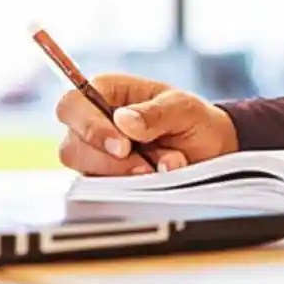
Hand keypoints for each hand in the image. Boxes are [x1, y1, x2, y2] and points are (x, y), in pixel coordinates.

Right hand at [55, 74, 238, 176]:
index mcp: (106, 92)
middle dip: (109, 162)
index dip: (88, 126)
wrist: (212, 151)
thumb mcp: (184, 108)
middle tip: (145, 166)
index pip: (72, 105)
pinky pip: (101, 191)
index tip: (122, 146)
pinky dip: (129, 190)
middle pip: (72, 146)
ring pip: (84, 172)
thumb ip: (155, 112)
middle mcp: (95, 122)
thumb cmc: (193, 120)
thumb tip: (123, 121)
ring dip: (122, 176)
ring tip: (159, 169)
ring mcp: (97, 154)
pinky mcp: (106, 179)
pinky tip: (154, 180)